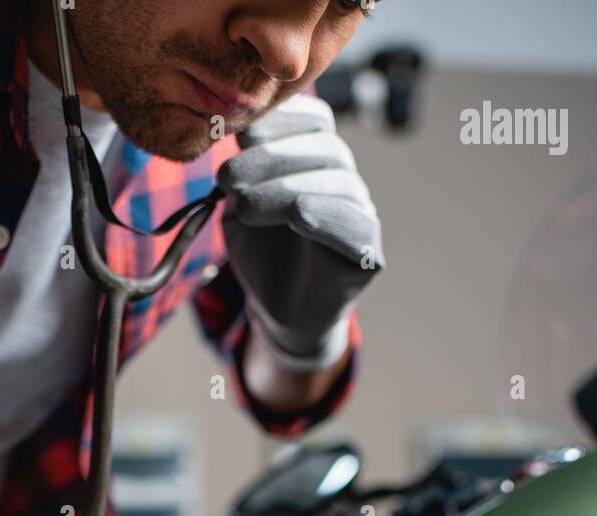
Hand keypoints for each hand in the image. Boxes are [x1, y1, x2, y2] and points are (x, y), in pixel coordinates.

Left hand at [218, 93, 383, 369]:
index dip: (281, 122)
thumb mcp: (240, 205)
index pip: (316, 121)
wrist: (278, 313)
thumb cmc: (261, 256)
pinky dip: (325, 215)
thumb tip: (241, 130)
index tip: (240, 138)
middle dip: (271, 158)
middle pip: (326, 148)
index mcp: (319, 162)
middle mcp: (346, 183)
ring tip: (244, 207)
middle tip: (227, 178)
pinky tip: (296, 218)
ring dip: (285, 189)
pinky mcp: (369, 253)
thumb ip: (244, 170)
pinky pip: (356, 224)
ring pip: (339, 183)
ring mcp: (362, 215)